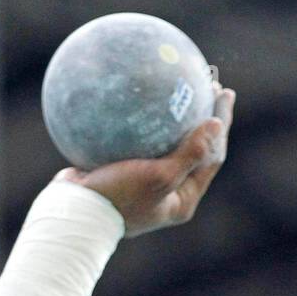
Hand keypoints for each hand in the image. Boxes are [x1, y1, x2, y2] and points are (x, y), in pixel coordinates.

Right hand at [58, 81, 235, 237]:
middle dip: (203, 116)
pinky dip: (140, 119)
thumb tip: (217, 124)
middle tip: (206, 83)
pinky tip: (134, 94)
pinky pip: (136, 140)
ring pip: (167, 142)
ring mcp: (145, 181)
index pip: (212, 156)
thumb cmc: (119, 197)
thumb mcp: (159, 177)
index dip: (221, 124)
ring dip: (175, 116)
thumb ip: (191, 154)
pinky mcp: (121, 171)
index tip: (223, 93)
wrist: (74, 212)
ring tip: (178, 85)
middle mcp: (168, 191)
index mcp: (183, 198)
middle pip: (194, 148)